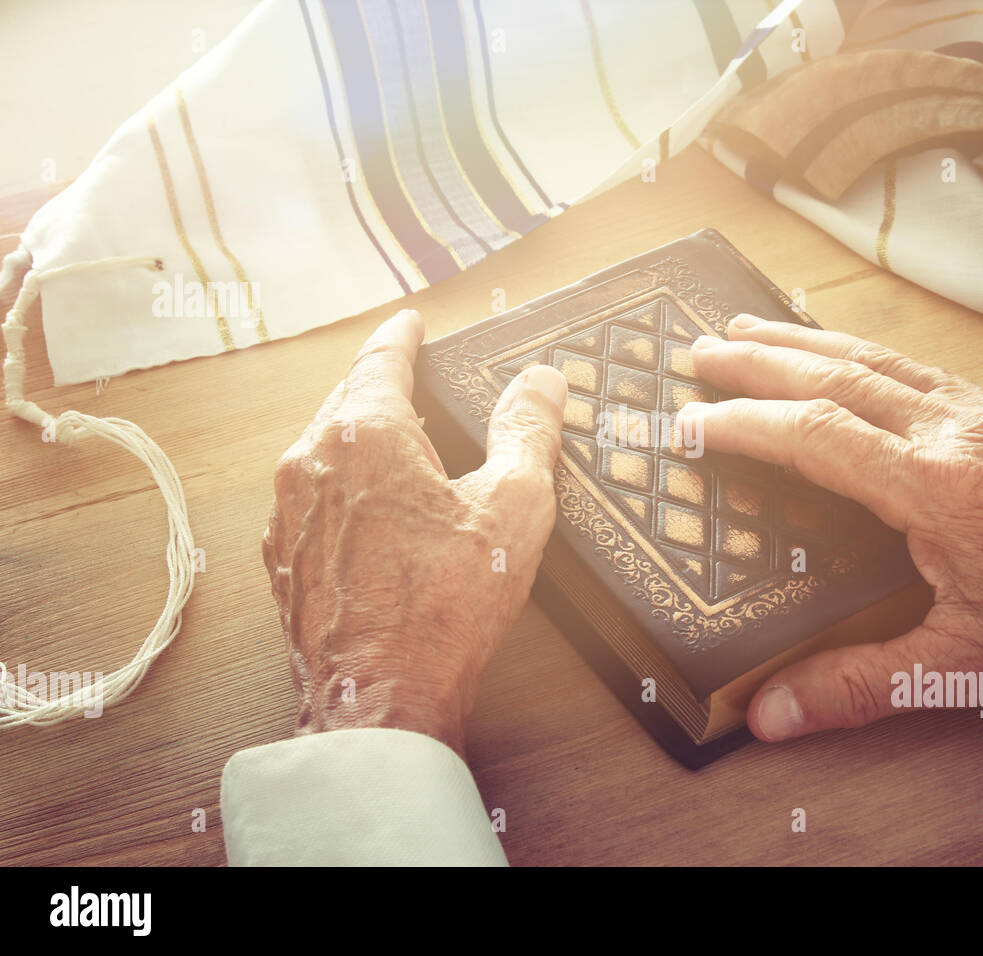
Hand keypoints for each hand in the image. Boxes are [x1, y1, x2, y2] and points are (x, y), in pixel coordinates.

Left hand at [262, 309, 567, 756]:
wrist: (379, 698)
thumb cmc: (445, 607)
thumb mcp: (514, 506)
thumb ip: (528, 431)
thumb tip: (542, 383)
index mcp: (364, 433)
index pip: (382, 359)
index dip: (403, 337)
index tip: (410, 323)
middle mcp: (311, 462)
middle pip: (345, 398)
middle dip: (377, 381)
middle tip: (404, 372)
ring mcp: (287, 513)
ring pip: (322, 447)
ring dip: (355, 433)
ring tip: (391, 438)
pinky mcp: (283, 560)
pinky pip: (310, 498)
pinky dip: (340, 485)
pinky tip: (369, 510)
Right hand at [682, 314, 982, 741]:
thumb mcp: (969, 666)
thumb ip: (863, 684)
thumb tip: (773, 713)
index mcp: (935, 485)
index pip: (815, 434)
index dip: (743, 424)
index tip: (690, 422)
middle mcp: (956, 430)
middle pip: (836, 374)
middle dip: (758, 359)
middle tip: (697, 350)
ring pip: (878, 358)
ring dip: (806, 340)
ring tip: (750, 327)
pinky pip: (919, 365)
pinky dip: (863, 351)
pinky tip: (848, 353)